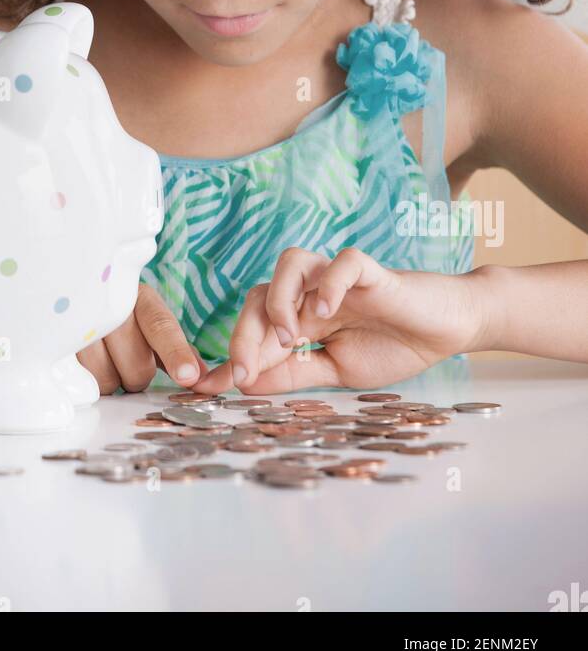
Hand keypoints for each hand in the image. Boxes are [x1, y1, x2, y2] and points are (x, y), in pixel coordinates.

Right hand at [77, 283, 205, 393]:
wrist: (71, 285)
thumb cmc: (117, 311)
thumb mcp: (147, 318)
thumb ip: (175, 348)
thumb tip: (201, 376)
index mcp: (139, 297)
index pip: (161, 326)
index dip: (175, 353)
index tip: (189, 375)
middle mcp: (109, 305)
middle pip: (137, 367)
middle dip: (137, 375)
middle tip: (127, 359)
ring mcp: (79, 324)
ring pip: (107, 380)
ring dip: (110, 380)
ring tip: (104, 358)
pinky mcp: (56, 342)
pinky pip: (80, 381)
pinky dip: (86, 380)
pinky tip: (84, 361)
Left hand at [192, 247, 484, 394]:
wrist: (445, 330)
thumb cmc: (392, 346)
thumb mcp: (336, 371)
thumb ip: (293, 373)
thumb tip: (245, 384)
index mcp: (300, 317)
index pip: (252, 327)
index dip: (229, 356)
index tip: (205, 389)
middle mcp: (311, 293)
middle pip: (259, 295)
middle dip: (244, 334)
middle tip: (244, 371)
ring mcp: (339, 280)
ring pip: (290, 261)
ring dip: (279, 299)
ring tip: (291, 337)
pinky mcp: (372, 272)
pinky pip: (343, 261)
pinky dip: (330, 282)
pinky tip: (326, 312)